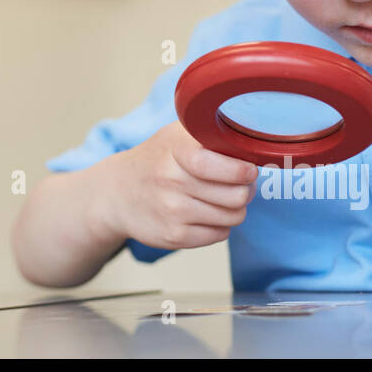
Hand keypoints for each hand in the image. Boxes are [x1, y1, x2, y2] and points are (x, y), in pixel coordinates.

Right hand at [99, 120, 258, 250]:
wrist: (118, 193)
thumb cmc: (157, 160)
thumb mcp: (176, 136)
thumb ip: (210, 135)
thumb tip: (253, 148)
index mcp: (175, 150)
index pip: (215, 165)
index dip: (240, 170)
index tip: (248, 170)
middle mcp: (171, 180)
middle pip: (236, 195)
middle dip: (246, 190)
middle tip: (240, 184)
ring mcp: (172, 211)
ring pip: (233, 216)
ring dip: (234, 209)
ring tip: (221, 198)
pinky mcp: (173, 236)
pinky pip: (219, 234)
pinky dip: (220, 225)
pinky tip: (206, 213)